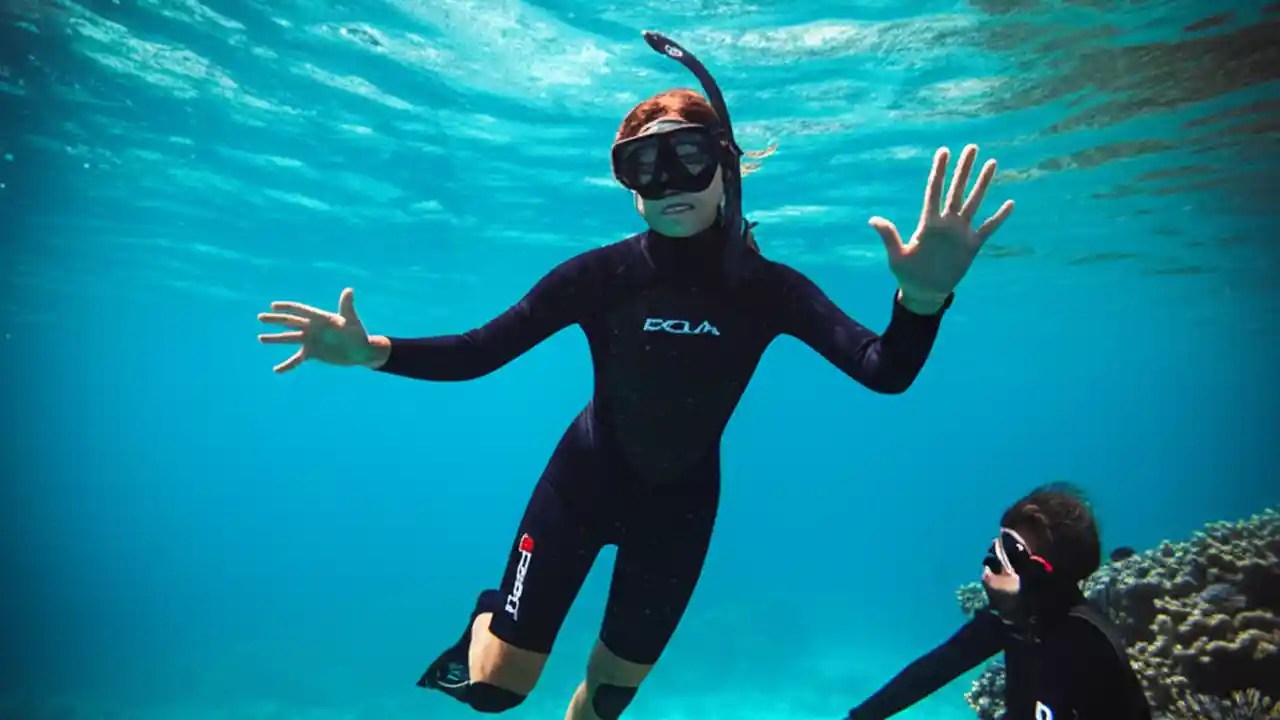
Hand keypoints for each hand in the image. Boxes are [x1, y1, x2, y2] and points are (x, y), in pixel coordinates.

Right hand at [256, 288, 384, 372]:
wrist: (360, 351)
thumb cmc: (357, 333)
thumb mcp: (351, 320)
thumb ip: (347, 306)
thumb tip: (349, 290)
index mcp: (320, 318)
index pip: (301, 310)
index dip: (287, 307)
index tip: (273, 306)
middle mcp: (312, 328)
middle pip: (290, 322)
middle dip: (275, 320)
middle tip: (260, 317)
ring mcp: (310, 340)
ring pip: (289, 339)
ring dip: (275, 339)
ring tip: (260, 338)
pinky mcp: (311, 353)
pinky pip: (296, 360)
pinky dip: (287, 365)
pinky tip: (276, 370)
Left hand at [869, 145, 1013, 311]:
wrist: (925, 292)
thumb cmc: (908, 274)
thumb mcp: (896, 256)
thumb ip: (889, 237)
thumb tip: (873, 220)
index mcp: (928, 223)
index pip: (934, 190)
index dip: (939, 171)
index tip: (944, 150)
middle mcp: (946, 222)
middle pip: (957, 190)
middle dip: (964, 169)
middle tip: (972, 147)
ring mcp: (960, 232)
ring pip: (974, 202)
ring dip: (983, 184)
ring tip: (992, 163)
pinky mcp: (972, 245)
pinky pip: (989, 228)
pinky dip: (999, 217)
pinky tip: (1010, 203)